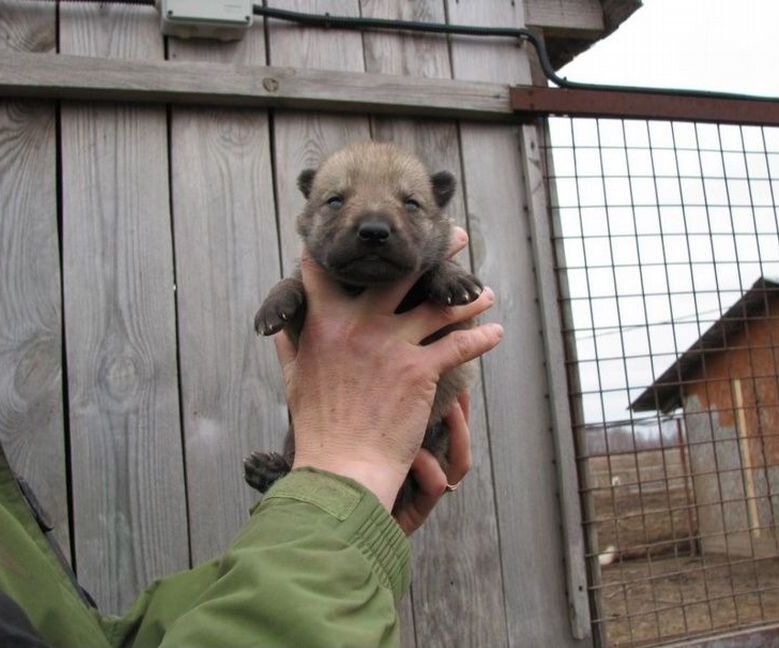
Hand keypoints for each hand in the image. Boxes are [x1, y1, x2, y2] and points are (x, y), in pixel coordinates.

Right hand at [274, 228, 501, 510]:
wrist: (342, 467)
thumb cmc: (318, 427)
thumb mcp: (295, 380)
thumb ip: (291, 345)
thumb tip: (282, 328)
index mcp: (324, 323)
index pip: (329, 272)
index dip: (346, 253)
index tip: (366, 240)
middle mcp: (358, 324)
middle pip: (400, 275)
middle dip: (433, 252)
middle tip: (456, 237)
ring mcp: (390, 344)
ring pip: (437, 306)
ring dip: (466, 296)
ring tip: (484, 291)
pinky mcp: (418, 370)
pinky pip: (458, 344)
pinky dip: (481, 338)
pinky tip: (496, 333)